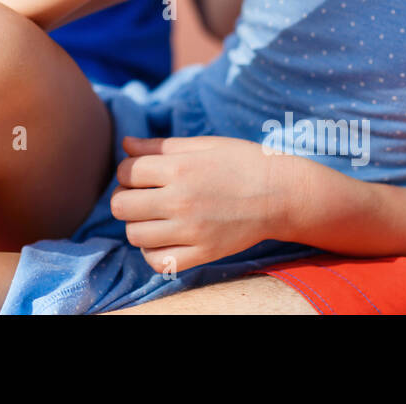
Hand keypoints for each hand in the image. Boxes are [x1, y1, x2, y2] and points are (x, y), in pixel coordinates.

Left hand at [109, 135, 298, 273]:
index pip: (126, 172)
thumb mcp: (203, 145)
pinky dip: (151, 253)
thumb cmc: (243, 162)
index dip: (127, 171)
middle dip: (125, 198)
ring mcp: (192, 230)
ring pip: (135, 235)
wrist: (283, 193)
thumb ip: (160, 146)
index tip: (141, 173)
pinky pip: (159, 262)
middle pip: (122, 206)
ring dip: (136, 224)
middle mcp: (182, 200)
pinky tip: (161, 239)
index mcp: (180, 167)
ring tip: (152, 216)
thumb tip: (125, 145)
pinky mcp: (204, 253)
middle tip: (141, 196)